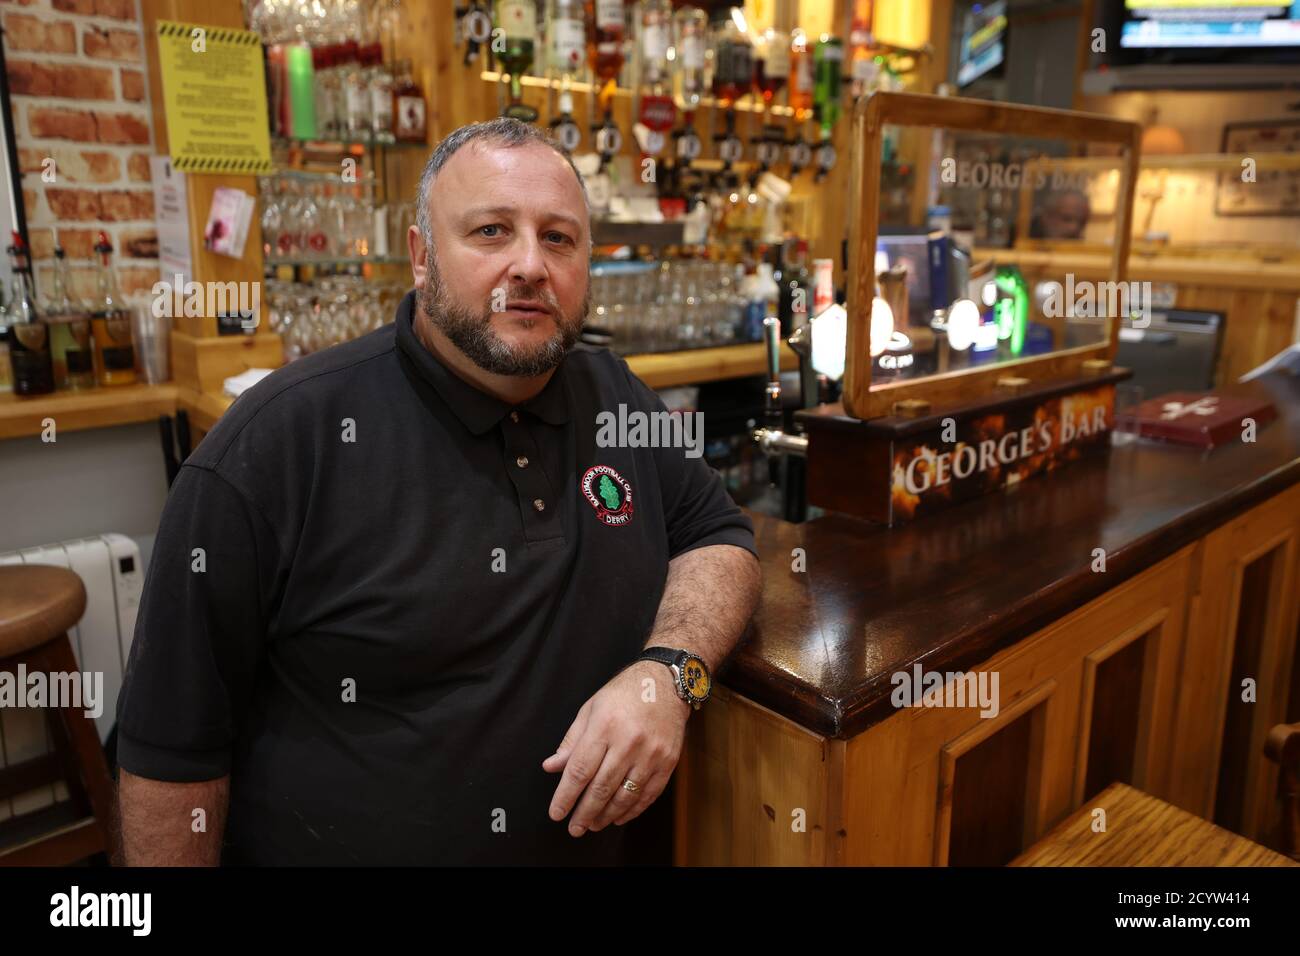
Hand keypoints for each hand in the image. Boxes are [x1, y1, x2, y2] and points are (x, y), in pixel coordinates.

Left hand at [542, 659, 690, 835]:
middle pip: (601, 788)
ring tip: (593, 825)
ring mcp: (651, 754)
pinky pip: (648, 795)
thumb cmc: (623, 694)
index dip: (566, 796)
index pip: (580, 770)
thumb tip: (551, 767)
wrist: (666, 683)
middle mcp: (628, 742)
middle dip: (584, 812)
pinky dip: (632, 810)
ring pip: (625, 796)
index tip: (556, 813)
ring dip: (606, 815)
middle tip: (574, 828)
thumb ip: (572, 741)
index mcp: (604, 726)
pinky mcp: (668, 762)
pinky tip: (618, 817)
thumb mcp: (591, 709)